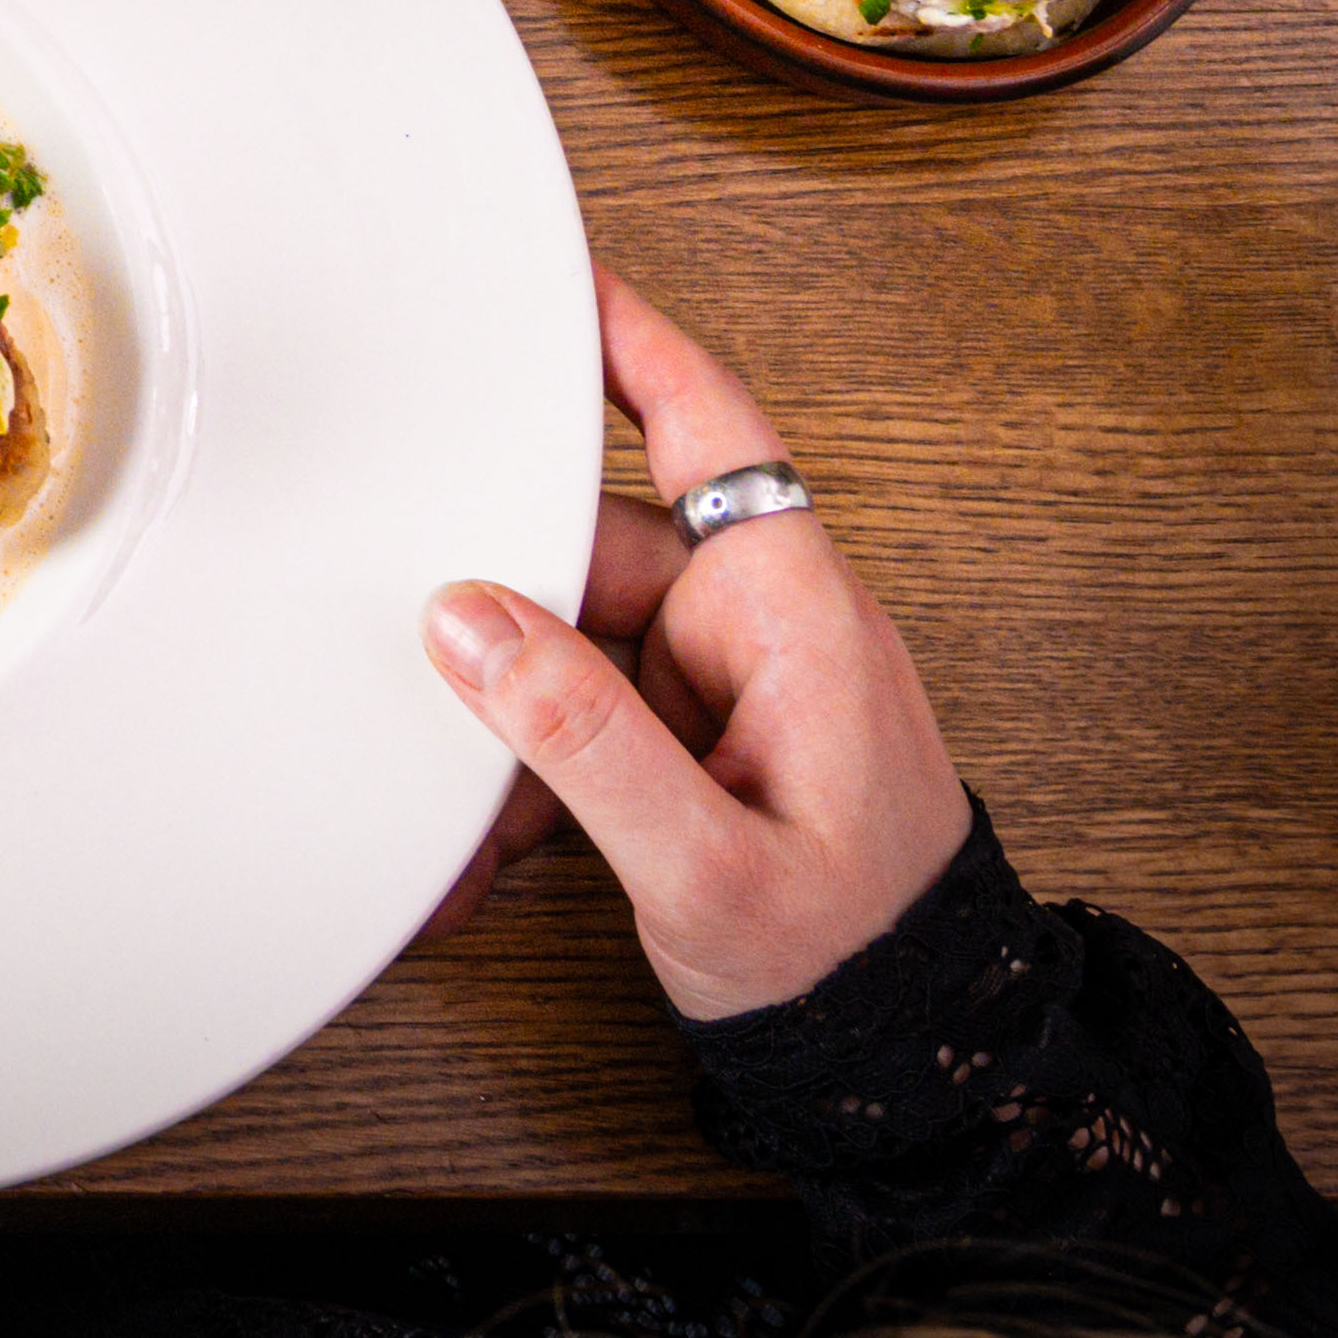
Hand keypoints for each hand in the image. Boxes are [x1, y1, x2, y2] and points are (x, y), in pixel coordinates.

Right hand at [417, 270, 969, 1022]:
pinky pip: (589, 715)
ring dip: (509, 732)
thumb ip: (583, 740)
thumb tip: (469, 620)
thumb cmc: (859, 963)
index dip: (628, 338)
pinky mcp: (700, 736)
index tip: (546, 272)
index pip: (707, 430)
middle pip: (591, 546)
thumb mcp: (707, 865)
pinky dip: (536, 778)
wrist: (920, 1065)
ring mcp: (729, 682)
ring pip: (570, 643)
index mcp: (794, 617)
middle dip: (499, 624)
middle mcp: (761, 627)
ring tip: (469, 831)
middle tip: (417, 673)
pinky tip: (492, 854)